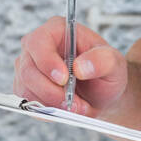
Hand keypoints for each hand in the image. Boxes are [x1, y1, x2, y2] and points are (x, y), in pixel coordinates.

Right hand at [13, 16, 127, 116]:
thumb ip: (103, 61)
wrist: (102, 93)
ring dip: (52, 104)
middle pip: (28, 69)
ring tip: (78, 107)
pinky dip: (47, 110)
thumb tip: (80, 67)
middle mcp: (37, 46)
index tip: (64, 79)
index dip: (47, 61)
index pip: (39, 41)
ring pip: (26, 88)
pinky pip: (27, 103)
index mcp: (57, 30)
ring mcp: (28, 67)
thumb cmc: (106, 72)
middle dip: (52, 92)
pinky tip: (66, 109)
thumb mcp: (114, 63)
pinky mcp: (26, 87)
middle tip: (76, 104)